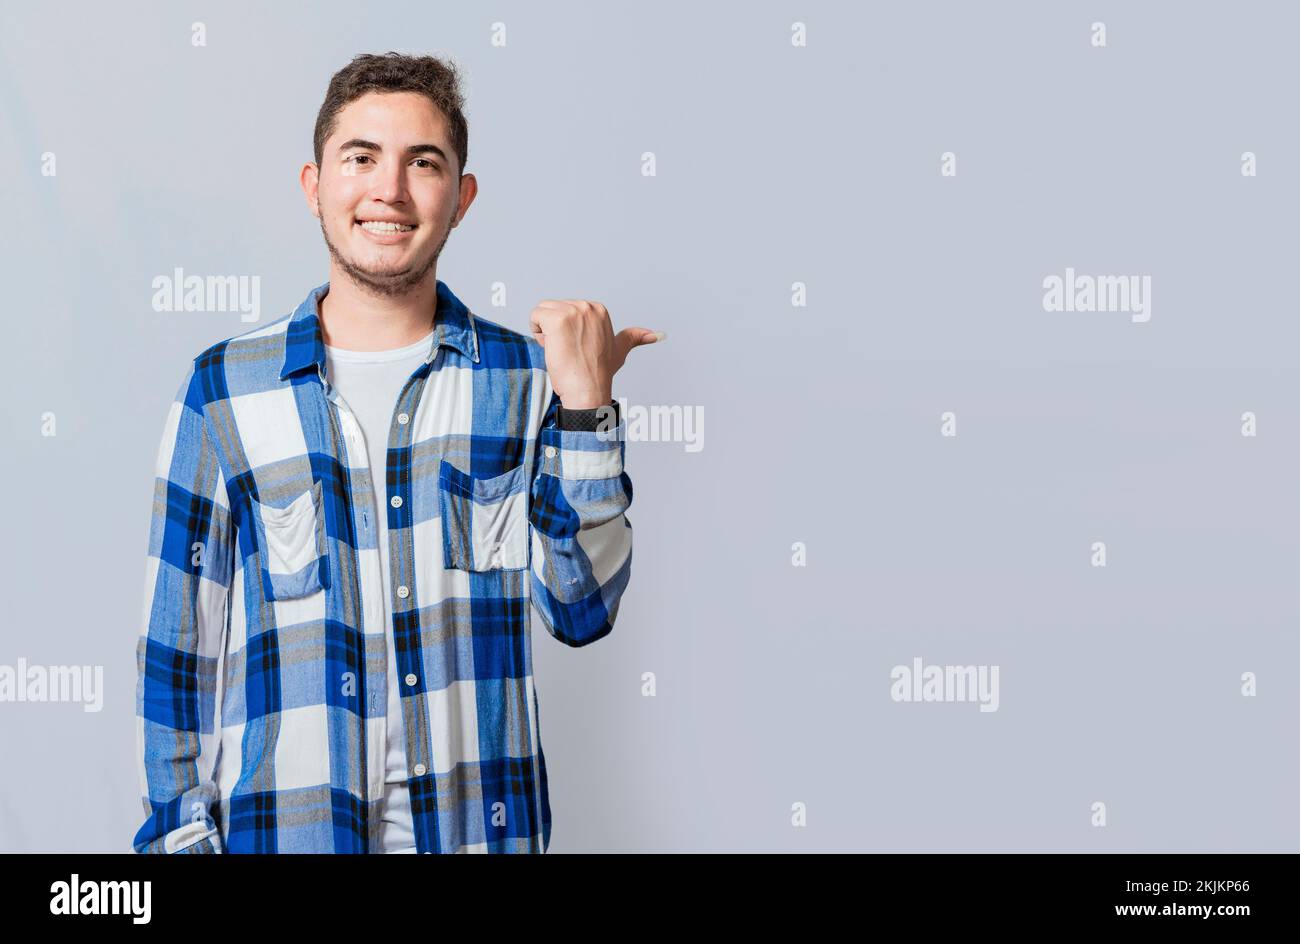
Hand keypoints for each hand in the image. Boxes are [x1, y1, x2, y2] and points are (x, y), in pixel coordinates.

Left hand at [528, 299, 662, 407]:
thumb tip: (658, 335)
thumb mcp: (620, 350)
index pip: (565, 310)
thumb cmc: (599, 374)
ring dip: (545, 333)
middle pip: (552, 309)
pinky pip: (535, 316)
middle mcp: (586, 307)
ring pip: (542, 312)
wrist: (588, 390)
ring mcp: (572, 312)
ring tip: (561, 350)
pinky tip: (552, 349)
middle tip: (569, 351)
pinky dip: (537, 334)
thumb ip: (635, 338)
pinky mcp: (557, 319)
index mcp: (598, 310)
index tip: (577, 348)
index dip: (566, 331)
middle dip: (554, 331)